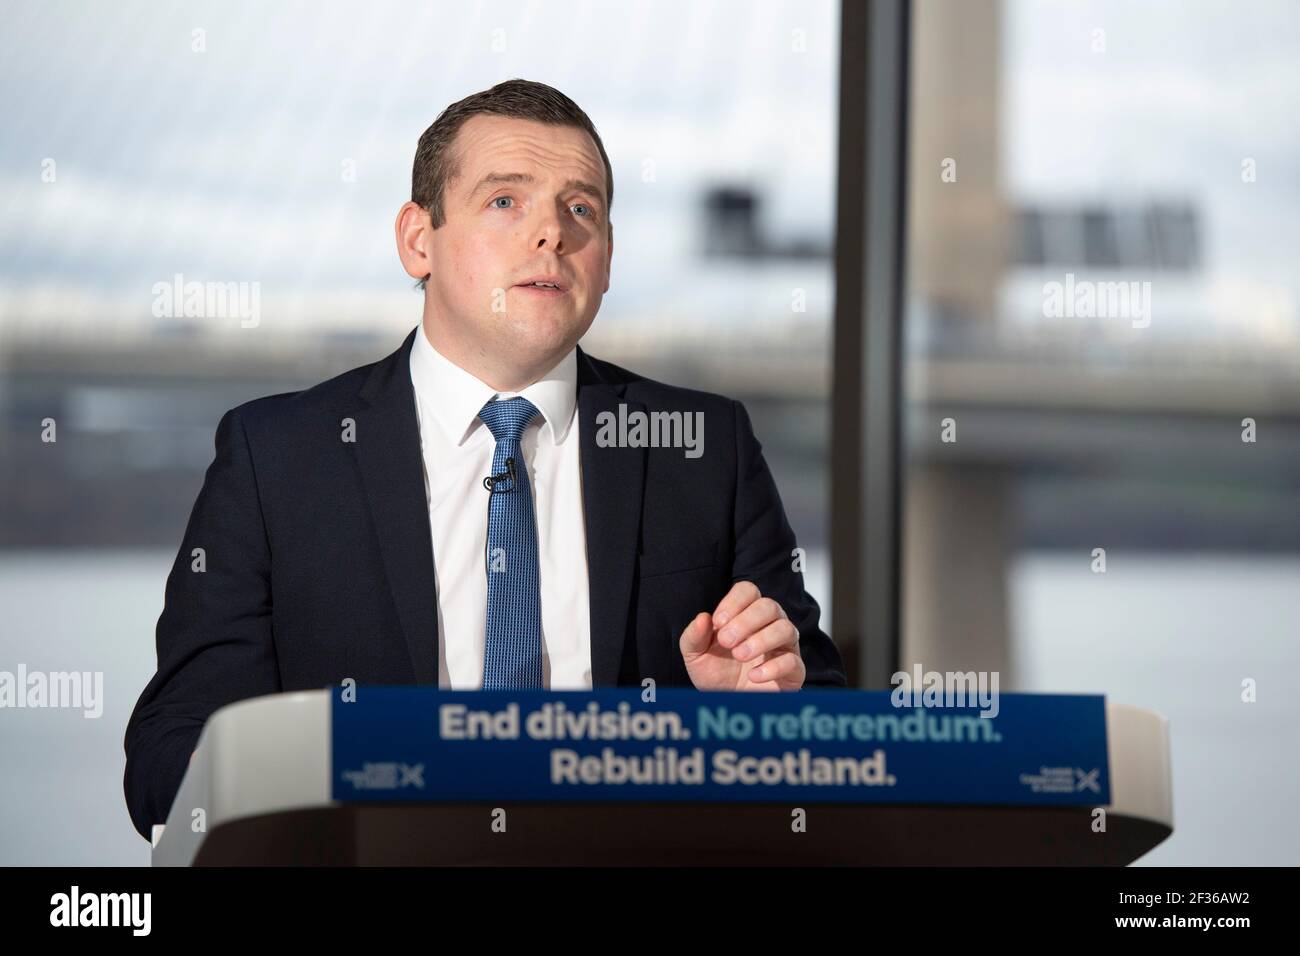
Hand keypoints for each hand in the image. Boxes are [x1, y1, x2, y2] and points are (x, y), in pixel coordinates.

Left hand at [679, 581, 804, 690]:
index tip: (718, 622)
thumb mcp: (695, 655)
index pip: (748, 590)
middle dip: (746, 622)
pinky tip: (753, 676)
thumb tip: (703, 618)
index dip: (733, 602)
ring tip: (739, 655)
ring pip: (785, 628)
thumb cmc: (715, 673)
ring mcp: (785, 646)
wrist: (727, 702)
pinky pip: (792, 661)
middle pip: (769, 606)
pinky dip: (772, 667)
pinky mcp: (793, 670)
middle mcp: (770, 624)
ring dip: (760, 640)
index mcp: (746, 613)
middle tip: (726, 641)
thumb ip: (694, 636)